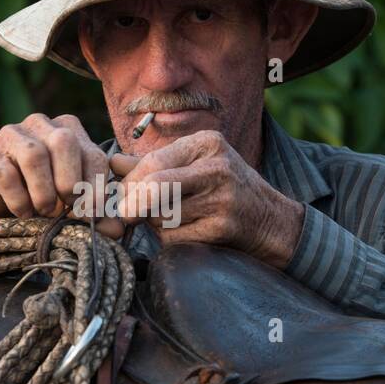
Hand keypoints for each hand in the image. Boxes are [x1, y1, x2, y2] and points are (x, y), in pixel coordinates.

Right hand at [0, 113, 124, 236]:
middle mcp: (42, 124)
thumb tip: (118, 232)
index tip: (92, 215)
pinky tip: (23, 212)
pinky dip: (18, 198)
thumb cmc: (36, 194)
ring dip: (43, 191)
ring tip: (44, 211)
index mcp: (69, 131)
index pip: (94, 154)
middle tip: (65, 209)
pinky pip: (6, 173)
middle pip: (65, 142)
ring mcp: (12, 135)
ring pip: (35, 155)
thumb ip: (93, 213)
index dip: (96, 188)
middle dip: (69, 182)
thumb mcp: (69, 202)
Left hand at [109, 130, 304, 267]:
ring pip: (161, 214)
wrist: (272, 221)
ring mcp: (221, 198)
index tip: (120, 198)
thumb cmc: (225, 190)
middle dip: (134, 204)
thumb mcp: (195, 166)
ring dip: (154, 224)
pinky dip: (170, 240)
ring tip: (169, 220)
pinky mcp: (222, 228)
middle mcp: (216, 167)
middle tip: (126, 215)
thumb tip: (112, 162)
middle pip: (155, 187)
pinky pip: (175, 237)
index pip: (152, 162)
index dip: (129, 184)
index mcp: (207, 143)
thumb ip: (153, 164)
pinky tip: (186, 233)